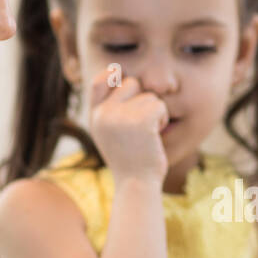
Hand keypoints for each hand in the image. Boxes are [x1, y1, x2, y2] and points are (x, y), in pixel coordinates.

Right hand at [87, 66, 168, 183]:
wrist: (136, 185)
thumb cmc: (129, 161)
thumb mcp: (110, 134)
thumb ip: (110, 110)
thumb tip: (116, 74)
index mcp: (95, 117)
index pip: (98, 81)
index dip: (111, 73)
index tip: (119, 72)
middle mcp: (104, 114)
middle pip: (131, 83)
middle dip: (143, 99)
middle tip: (142, 124)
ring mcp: (120, 116)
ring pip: (149, 96)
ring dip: (155, 113)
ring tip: (147, 136)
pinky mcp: (140, 120)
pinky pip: (159, 105)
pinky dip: (162, 119)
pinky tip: (155, 136)